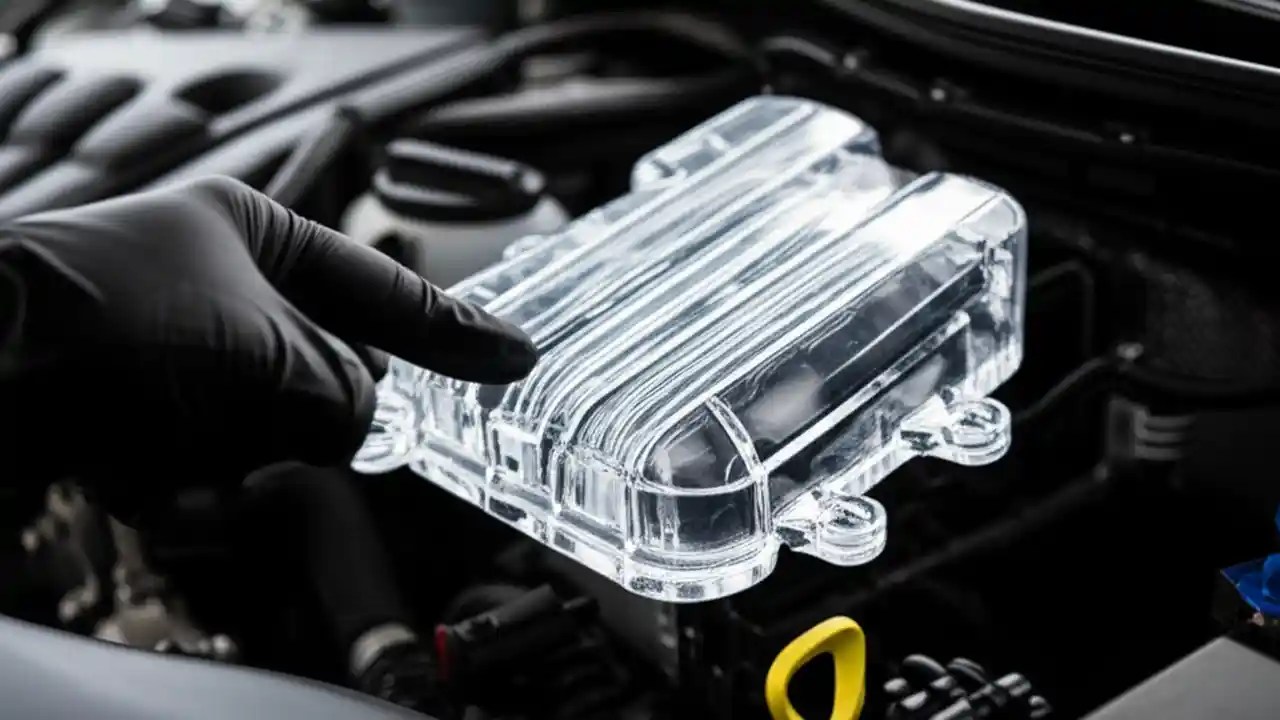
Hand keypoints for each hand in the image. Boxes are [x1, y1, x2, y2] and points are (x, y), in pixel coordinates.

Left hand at [0, 176, 535, 515]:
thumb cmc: (117, 326)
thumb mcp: (272, 355)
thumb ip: (348, 398)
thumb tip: (348, 431)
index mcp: (251, 236)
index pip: (382, 290)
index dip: (455, 331)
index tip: (515, 355)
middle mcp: (214, 291)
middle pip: (321, 382)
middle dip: (296, 422)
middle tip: (269, 421)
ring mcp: (170, 360)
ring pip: (262, 443)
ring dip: (228, 466)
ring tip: (168, 446)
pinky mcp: (127, 423)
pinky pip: (200, 476)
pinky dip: (176, 493)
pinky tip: (131, 479)